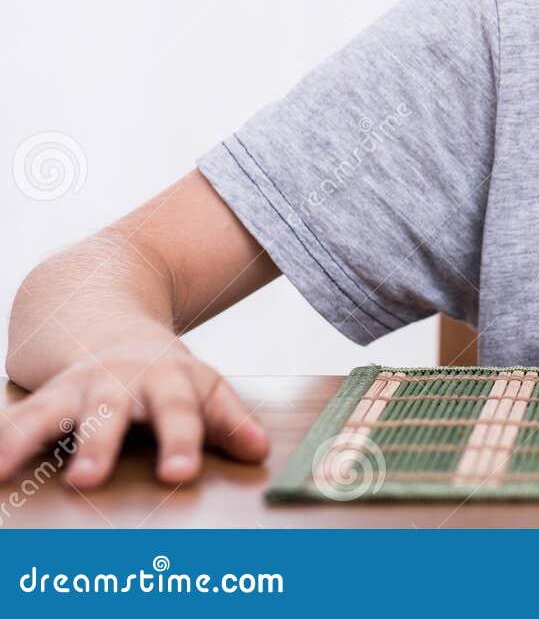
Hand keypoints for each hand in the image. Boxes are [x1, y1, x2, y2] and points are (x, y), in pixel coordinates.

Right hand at [0, 335, 269, 487]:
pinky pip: (13, 420)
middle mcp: (116, 382)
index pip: (180, 412)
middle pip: (108, 413)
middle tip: (88, 479)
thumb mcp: (202, 385)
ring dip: (25, 441)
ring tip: (1, 471)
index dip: (182, 442)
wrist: (106, 312)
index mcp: (167, 379)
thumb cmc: (164, 370)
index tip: (180, 474)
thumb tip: (259, 450)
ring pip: (48, 413)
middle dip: (98, 445)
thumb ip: (228, 419)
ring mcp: (74, 388)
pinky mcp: (39, 397)